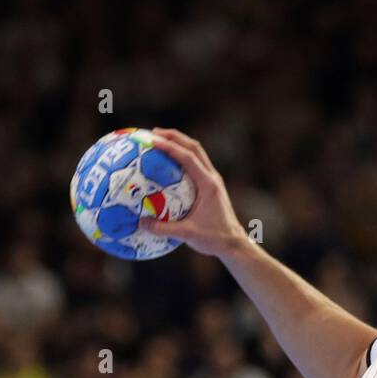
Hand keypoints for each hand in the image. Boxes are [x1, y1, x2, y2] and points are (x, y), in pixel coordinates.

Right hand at [140, 129, 247, 258]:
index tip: (152, 140)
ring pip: (196, 153)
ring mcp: (213, 181)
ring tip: (160, 141)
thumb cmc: (214, 239)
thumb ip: (164, 229)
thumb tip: (141, 223)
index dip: (170, 146)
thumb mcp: (188, 235)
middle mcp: (212, 178)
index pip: (188, 158)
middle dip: (174, 136)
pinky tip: (169, 162)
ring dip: (179, 144)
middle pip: (193, 147)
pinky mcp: (211, 186)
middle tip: (153, 133)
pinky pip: (196, 165)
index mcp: (208, 184)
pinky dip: (182, 157)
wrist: (234, 244)